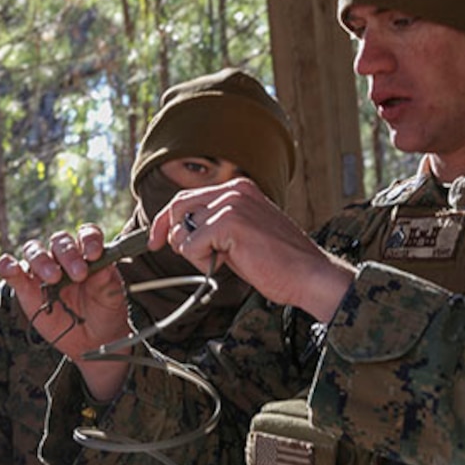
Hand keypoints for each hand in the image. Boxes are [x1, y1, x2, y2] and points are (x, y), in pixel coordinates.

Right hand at [0, 224, 131, 399]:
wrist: (93, 340)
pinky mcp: (26, 289)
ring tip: (53, 279)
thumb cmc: (105, 311)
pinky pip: (13, 272)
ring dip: (42, 260)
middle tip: (79, 274)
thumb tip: (102, 264)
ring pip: (34, 251)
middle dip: (69, 255)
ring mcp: (43, 271)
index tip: (95, 253)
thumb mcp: (111, 296)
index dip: (89, 239)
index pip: (86, 234)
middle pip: (60, 242)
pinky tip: (10, 268)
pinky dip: (7, 266)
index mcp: (88, 253)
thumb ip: (106, 279)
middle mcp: (64, 257)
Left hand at [148, 178, 354, 322]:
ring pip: (184, 229)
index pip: (188, 197)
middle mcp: (234, 190)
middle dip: (165, 230)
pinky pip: (192, 245)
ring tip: (223, 261)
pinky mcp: (229, 222)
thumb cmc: (279, 262)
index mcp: (239, 189)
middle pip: (178, 205)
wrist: (309, 275)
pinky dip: (202, 261)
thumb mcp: (241, 235)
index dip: (166, 218)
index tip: (155, 237)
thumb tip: (179, 233)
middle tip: (160, 248)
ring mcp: (232, 204)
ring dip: (194, 252)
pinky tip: (227, 264)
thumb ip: (214, 227)